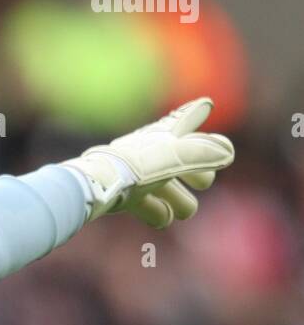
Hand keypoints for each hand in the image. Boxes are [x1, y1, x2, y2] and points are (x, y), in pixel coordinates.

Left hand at [63, 96, 234, 228]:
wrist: (97, 186)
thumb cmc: (137, 166)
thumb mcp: (174, 157)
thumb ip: (203, 154)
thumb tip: (228, 152)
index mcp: (162, 136)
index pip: (184, 121)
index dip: (195, 114)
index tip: (205, 105)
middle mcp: (150, 152)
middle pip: (179, 160)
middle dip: (196, 171)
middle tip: (204, 182)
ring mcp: (137, 175)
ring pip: (165, 186)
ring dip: (178, 200)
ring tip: (184, 211)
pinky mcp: (125, 196)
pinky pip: (145, 205)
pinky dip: (156, 212)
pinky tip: (162, 219)